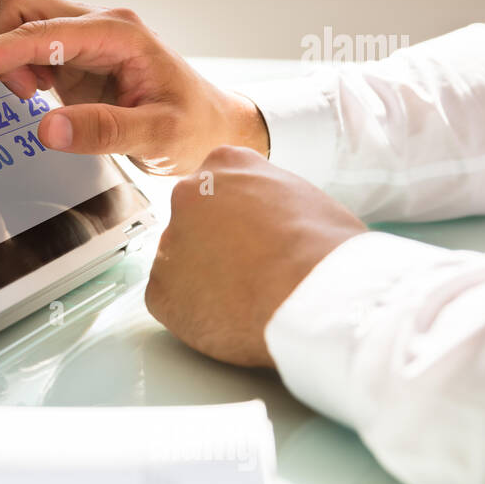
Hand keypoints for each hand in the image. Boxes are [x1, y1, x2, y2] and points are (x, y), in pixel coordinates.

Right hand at [0, 0, 267, 173]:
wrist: (214, 127)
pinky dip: (16, 71)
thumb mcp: (159, 137)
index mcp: (117, 33)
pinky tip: (40, 99)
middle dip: (0, 51)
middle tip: (25, 97)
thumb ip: (104, 132)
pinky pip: (28, 48)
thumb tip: (47, 129)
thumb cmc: (194, 128)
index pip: (37, 33)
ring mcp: (85, 39)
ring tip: (36, 100)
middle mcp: (98, 26)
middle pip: (20, 9)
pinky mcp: (76, 58)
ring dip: (8, 62)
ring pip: (19, 25)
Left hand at [145, 146, 365, 366]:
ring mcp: (168, 242)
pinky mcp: (159, 290)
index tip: (254, 240)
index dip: (237, 220)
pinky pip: (172, 303)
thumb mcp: (304, 199)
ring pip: (180, 265)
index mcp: (226, 165)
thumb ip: (268, 200)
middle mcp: (187, 195)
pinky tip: (228, 318)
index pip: (217, 187)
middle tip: (251, 273)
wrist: (313, 296)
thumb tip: (266, 221)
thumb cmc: (326, 251)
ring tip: (246, 299)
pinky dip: (194, 314)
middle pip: (193, 224)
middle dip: (215, 248)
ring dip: (204, 281)